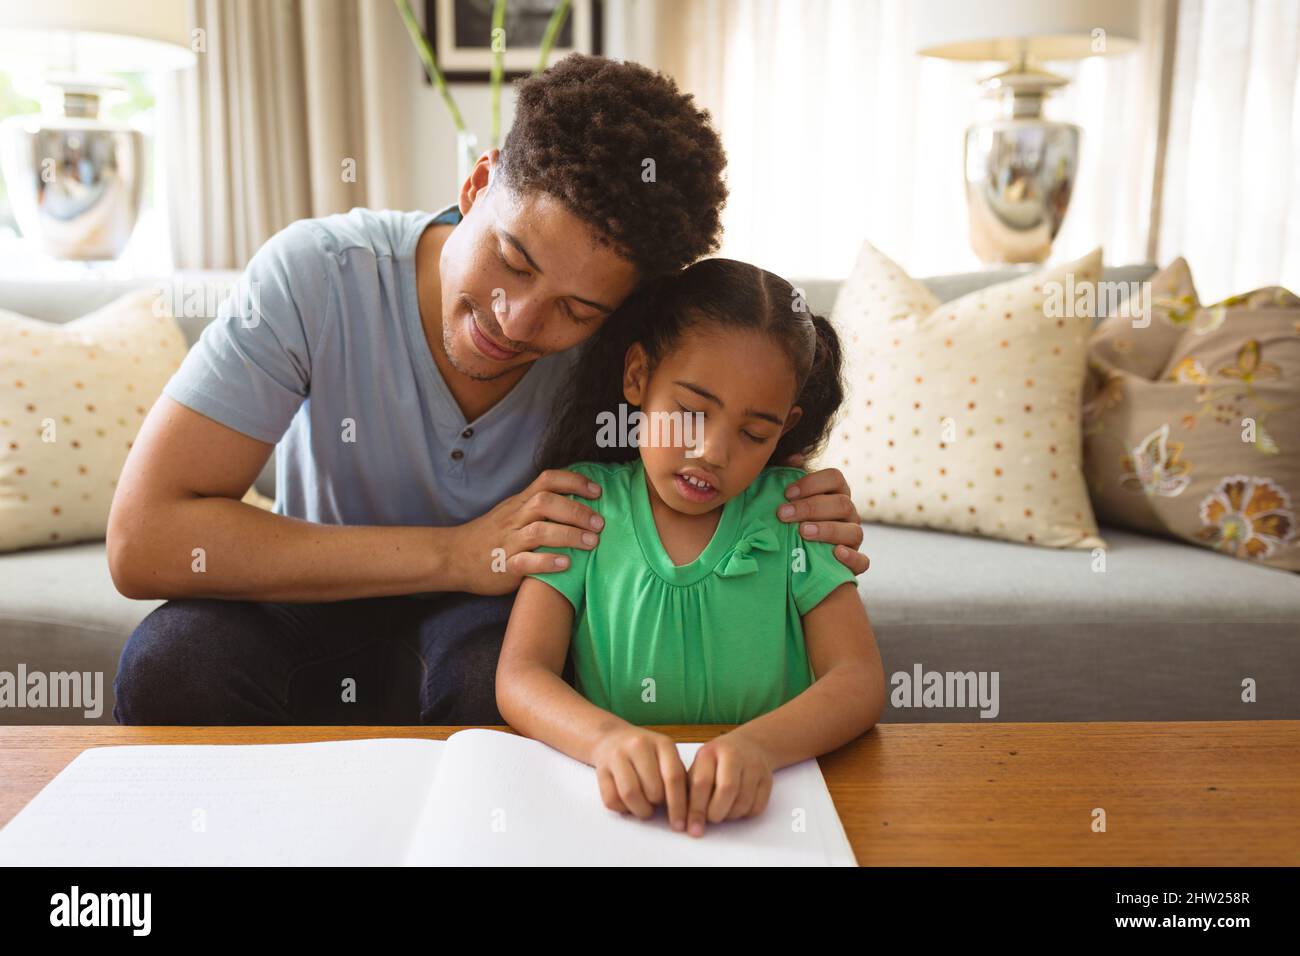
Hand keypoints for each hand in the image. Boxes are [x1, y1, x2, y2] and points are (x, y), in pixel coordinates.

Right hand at [451, 469, 602, 594]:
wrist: (452, 557)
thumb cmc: (489, 536)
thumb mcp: (511, 512)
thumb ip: (537, 506)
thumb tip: (576, 500)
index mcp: (519, 503)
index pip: (547, 480)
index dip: (574, 481)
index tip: (597, 491)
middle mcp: (515, 518)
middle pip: (546, 503)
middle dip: (576, 511)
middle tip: (599, 523)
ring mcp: (508, 542)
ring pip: (539, 531)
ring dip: (569, 535)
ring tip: (592, 543)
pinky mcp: (504, 566)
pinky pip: (527, 561)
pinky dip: (548, 562)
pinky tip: (566, 564)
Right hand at [591, 726, 688, 829]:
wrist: (611, 738)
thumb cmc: (646, 753)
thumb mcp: (667, 756)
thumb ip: (678, 778)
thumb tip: (688, 810)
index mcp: (662, 743)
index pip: (674, 777)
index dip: (678, 805)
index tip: (680, 824)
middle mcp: (639, 745)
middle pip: (653, 789)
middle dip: (657, 805)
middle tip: (657, 804)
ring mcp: (618, 756)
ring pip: (630, 794)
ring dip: (640, 809)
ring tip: (644, 807)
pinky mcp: (601, 769)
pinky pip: (611, 799)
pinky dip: (622, 809)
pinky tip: (628, 802)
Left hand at [685, 731, 773, 836]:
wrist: (749, 746)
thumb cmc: (717, 762)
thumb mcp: (699, 767)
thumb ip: (689, 790)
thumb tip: (682, 819)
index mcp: (709, 752)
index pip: (701, 783)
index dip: (696, 809)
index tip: (692, 828)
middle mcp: (733, 755)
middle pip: (727, 790)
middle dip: (716, 813)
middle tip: (711, 819)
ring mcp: (753, 765)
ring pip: (743, 801)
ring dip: (730, 815)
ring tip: (723, 811)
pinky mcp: (767, 778)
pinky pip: (758, 806)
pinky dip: (745, 814)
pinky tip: (737, 807)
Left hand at [777, 458, 868, 574]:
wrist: (795, 557)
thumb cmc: (790, 519)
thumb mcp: (787, 498)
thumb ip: (787, 474)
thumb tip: (793, 458)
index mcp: (836, 492)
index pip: (835, 477)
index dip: (812, 483)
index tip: (787, 493)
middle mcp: (849, 512)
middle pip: (841, 503)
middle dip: (810, 508)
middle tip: (783, 514)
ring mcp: (854, 537)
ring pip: (854, 530)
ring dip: (827, 530)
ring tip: (802, 532)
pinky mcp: (855, 563)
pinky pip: (862, 561)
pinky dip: (851, 557)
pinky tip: (835, 553)